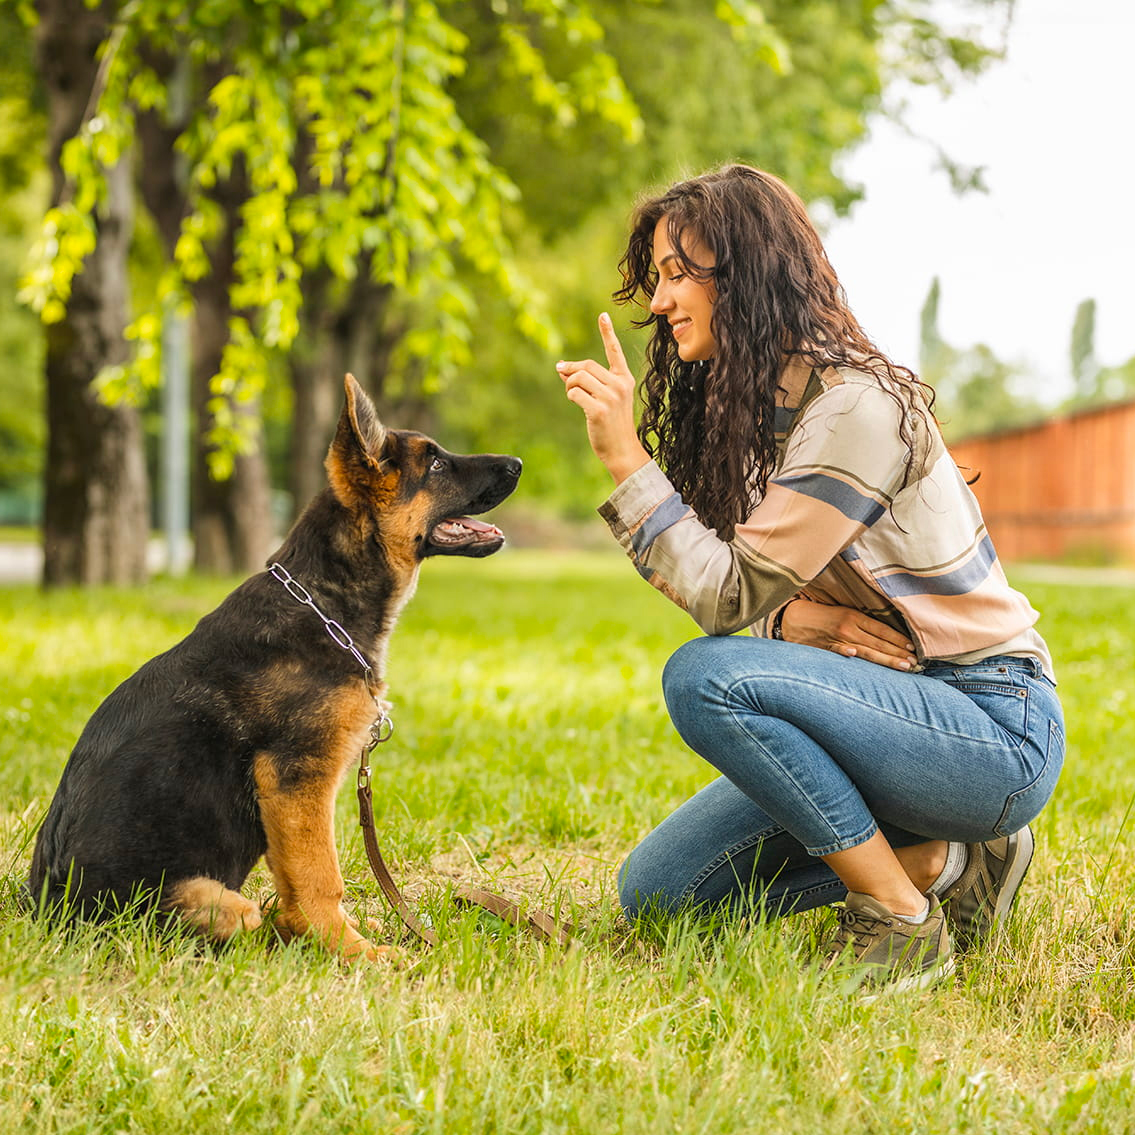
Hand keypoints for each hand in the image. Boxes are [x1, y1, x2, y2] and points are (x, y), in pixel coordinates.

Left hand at [557, 313, 650, 483]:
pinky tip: (575, 403)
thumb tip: (562, 368)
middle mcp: (620, 385)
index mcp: (624, 379)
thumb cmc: (612, 425)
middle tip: (561, 374)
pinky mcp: (600, 410)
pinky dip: (569, 396)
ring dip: (568, 385)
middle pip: (586, 366)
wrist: (622, 450)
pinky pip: (574, 392)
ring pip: (578, 378)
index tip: (602, 315)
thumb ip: (587, 383)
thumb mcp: (604, 400)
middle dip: (570, 370)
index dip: (607, 333)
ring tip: (571, 395)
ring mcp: (611, 397)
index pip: (614, 352)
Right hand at [780, 599, 917, 671]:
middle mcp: (848, 628)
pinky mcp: (823, 647)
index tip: (913, 648)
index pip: (883, 630)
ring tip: (903, 666)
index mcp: (855, 616)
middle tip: (915, 663)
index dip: (899, 639)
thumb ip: (863, 624)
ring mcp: (836, 638)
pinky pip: (836, 650)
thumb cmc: (822, 616)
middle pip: (878, 643)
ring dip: (886, 659)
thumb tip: (886, 636)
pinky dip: (844, 651)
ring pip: (866, 651)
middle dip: (898, 653)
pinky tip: (854, 654)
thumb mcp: (844, 614)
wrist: (793, 617)